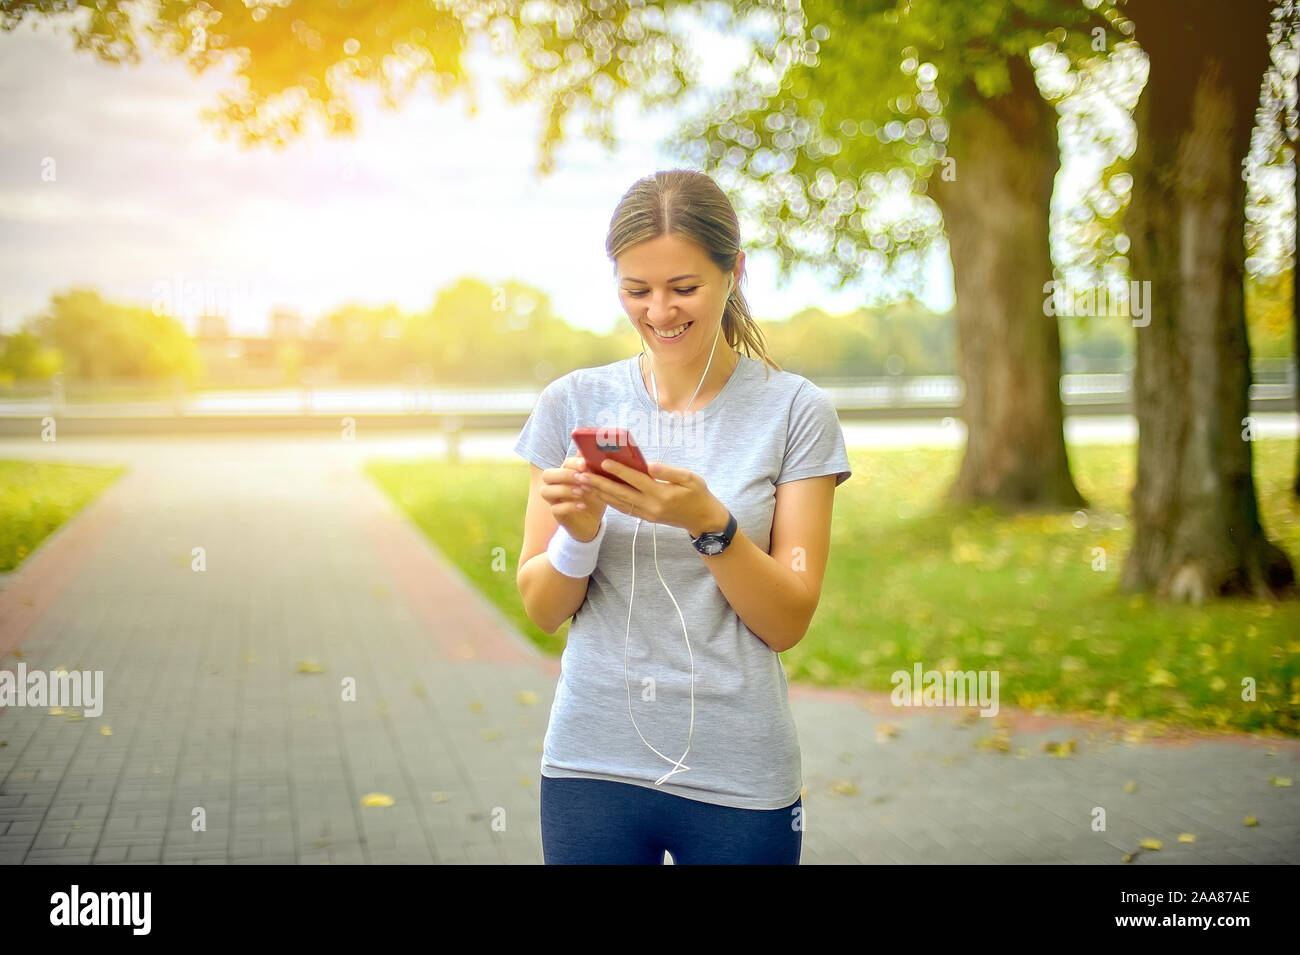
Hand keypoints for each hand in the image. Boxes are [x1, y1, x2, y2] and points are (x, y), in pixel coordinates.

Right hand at [541, 456, 606, 541]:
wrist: (593, 520)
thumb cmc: (594, 496)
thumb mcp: (597, 482)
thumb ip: (594, 467)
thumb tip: (598, 448)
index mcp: (565, 473)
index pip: (563, 464)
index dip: (572, 463)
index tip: (585, 464)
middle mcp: (555, 485)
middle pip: (547, 475)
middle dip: (564, 475)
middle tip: (581, 478)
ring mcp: (554, 500)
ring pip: (546, 491)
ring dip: (564, 489)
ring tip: (581, 492)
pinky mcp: (558, 514)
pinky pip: (555, 509)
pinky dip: (568, 506)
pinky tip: (582, 506)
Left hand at [577, 458, 725, 536]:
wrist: (702, 519)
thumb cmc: (698, 494)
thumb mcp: (691, 478)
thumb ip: (670, 471)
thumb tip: (650, 465)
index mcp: (662, 494)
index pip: (636, 480)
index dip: (619, 471)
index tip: (603, 462)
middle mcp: (651, 506)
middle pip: (620, 493)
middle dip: (599, 484)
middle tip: (581, 474)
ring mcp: (646, 514)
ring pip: (618, 503)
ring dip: (599, 493)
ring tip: (583, 483)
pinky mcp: (645, 517)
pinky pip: (623, 508)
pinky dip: (609, 501)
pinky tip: (598, 493)